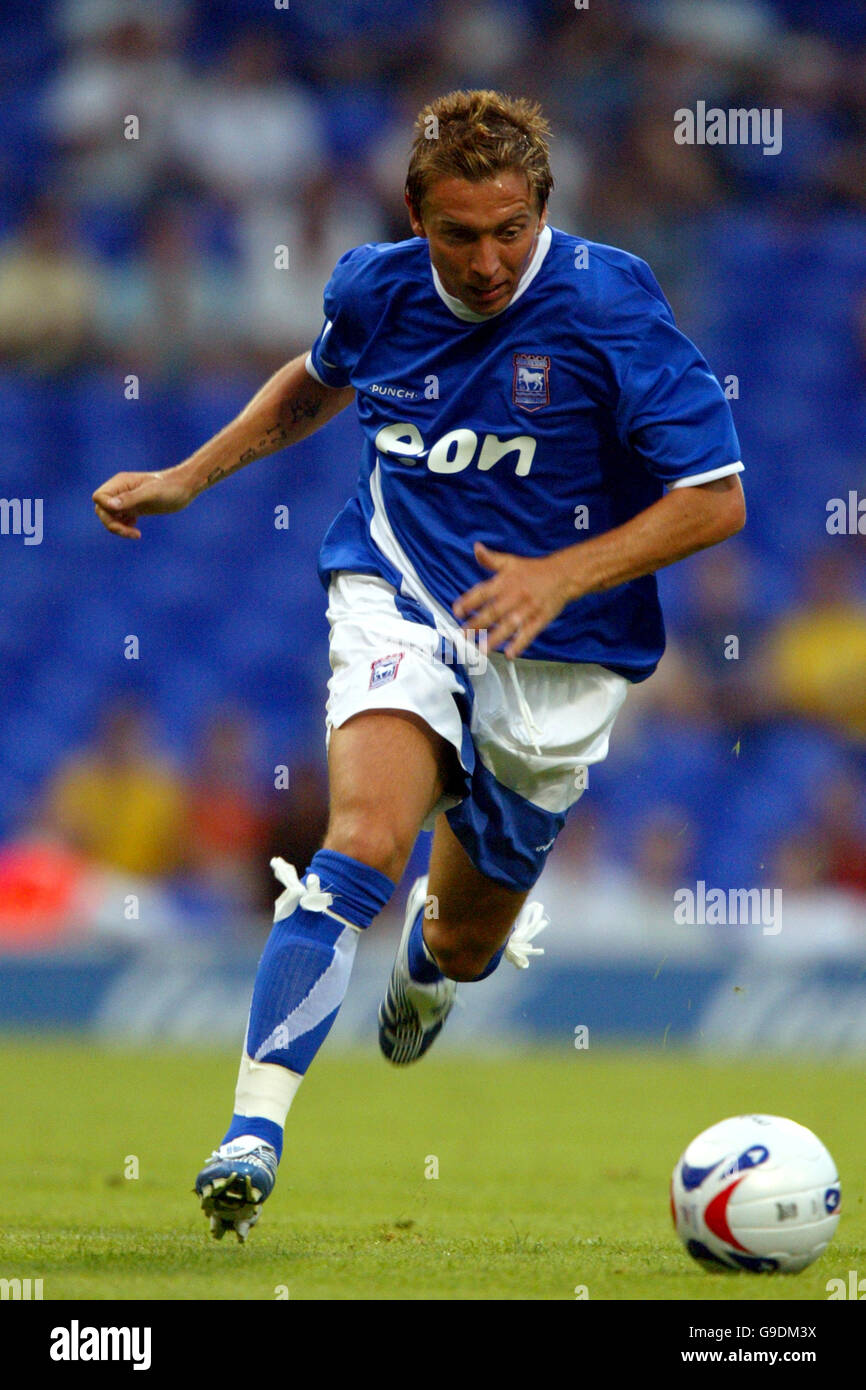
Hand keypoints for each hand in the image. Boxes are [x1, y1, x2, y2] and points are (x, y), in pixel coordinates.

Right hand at [92, 469, 191, 538]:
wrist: (185, 488)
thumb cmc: (170, 489)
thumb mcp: (151, 494)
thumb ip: (130, 498)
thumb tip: (110, 506)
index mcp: (120, 483)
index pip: (99, 497)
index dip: (105, 509)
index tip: (124, 515)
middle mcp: (120, 490)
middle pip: (102, 510)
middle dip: (112, 523)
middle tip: (132, 533)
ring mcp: (126, 499)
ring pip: (109, 516)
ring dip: (118, 527)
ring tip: (136, 534)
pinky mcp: (133, 507)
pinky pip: (119, 519)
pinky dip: (124, 526)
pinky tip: (136, 530)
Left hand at [452, 541, 573, 658]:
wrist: (563, 575)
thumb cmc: (533, 570)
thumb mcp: (510, 561)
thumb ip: (490, 559)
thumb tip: (476, 548)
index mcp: (505, 582)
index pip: (483, 592)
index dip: (469, 601)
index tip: (457, 611)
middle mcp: (515, 595)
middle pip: (494, 611)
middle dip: (477, 623)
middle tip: (464, 635)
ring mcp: (528, 608)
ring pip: (510, 624)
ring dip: (496, 638)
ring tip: (482, 649)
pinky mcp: (540, 619)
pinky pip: (529, 632)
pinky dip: (520, 643)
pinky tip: (510, 654)